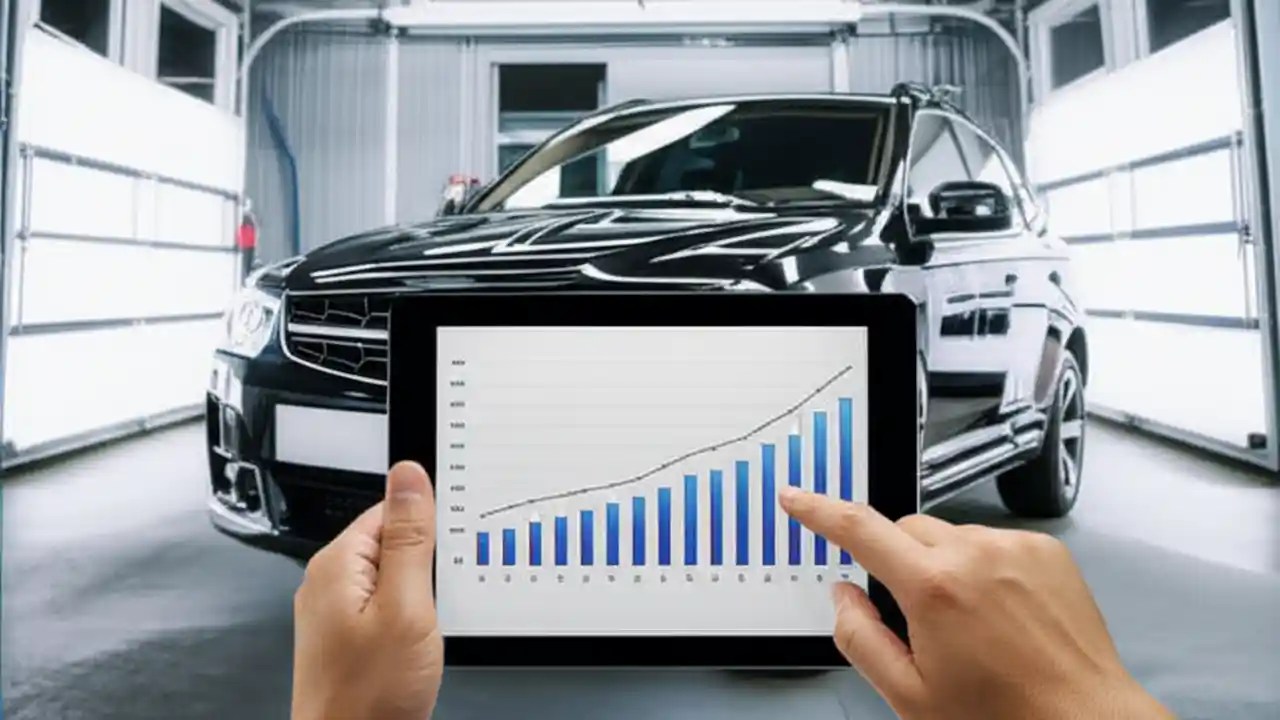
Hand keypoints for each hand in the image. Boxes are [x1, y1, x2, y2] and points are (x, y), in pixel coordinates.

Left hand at [292, 462, 442, 719]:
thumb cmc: (368, 697)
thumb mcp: (405, 606)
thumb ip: (410, 538)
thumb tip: (409, 476)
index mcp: (337, 564)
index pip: (390, 510)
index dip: (429, 528)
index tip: (448, 553)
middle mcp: (329, 583)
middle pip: (393, 543)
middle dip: (426, 567)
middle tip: (436, 602)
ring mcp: (336, 612)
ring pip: (393, 579)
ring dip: (419, 598)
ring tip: (423, 632)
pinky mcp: (348, 638)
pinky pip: (387, 608)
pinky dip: (409, 621)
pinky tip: (416, 647)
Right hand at [778, 487, 1173, 719]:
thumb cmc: (1005, 717)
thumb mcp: (909, 696)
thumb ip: (860, 639)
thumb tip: (843, 597)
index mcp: (933, 588)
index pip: (858, 529)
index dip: (818, 510)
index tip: (797, 498)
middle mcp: (975, 554)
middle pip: (905, 530)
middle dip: (896, 561)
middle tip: (915, 618)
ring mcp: (1015, 548)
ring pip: (950, 536)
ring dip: (943, 564)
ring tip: (970, 624)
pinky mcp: (1046, 549)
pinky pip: (993, 541)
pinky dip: (984, 566)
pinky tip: (1000, 613)